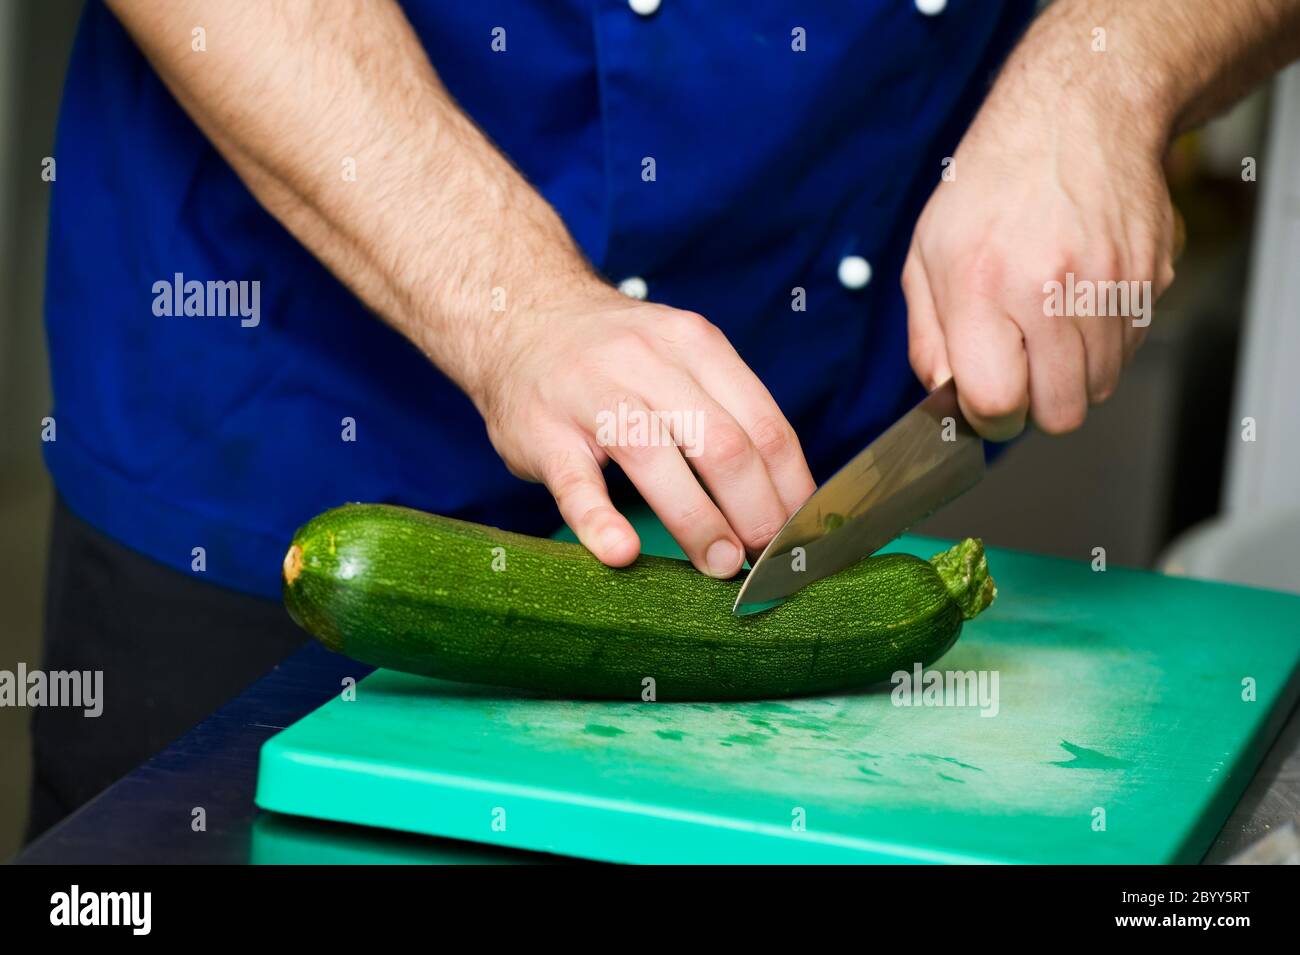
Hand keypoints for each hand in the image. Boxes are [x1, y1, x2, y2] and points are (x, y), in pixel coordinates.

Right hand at [473, 285, 816, 576]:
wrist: (516, 317)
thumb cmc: (613, 359)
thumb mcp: (678, 359)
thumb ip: (726, 413)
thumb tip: (786, 501)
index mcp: (696, 345)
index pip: (764, 425)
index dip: (792, 490)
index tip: (803, 537)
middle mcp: (648, 362)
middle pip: (723, 445)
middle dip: (757, 512)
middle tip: (769, 562)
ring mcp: (591, 394)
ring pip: (656, 460)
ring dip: (698, 523)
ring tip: (722, 566)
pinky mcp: (543, 433)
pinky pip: (576, 482)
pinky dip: (599, 521)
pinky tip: (622, 553)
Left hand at [903, 50, 1177, 439]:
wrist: (1076, 116)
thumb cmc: (991, 185)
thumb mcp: (927, 255)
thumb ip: (928, 338)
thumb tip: (944, 396)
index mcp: (983, 283)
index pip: (997, 403)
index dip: (988, 417)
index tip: (984, 400)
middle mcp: (1050, 287)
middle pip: (1060, 412)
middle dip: (1035, 404)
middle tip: (1018, 369)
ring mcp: (1110, 284)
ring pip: (1100, 387)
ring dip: (1071, 374)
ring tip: (1046, 326)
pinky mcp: (1152, 278)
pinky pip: (1128, 349)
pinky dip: (1103, 343)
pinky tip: (1078, 300)